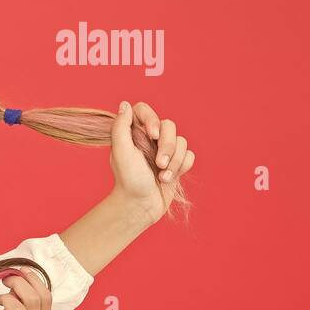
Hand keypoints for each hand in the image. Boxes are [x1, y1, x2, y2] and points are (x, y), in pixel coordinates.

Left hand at [109, 101, 194, 224]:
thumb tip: (124, 104)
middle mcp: (148, 139)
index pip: (144, 110)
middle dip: (167, 146)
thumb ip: (121, 127)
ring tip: (162, 177)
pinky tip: (169, 178)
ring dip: (175, 161)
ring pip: (182, 141)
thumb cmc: (128, 180)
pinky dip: (182, 167)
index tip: (152, 135)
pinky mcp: (176, 162)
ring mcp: (164, 150)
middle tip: (158, 164)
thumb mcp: (120, 152)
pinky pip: (189, 155)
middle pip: (170, 126)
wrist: (140, 206)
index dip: (151, 118)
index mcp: (132, 133)